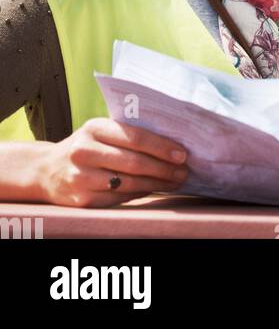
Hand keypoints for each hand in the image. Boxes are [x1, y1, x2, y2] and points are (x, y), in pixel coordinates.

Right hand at [34, 119, 189, 207]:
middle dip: (164, 168)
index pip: (135, 137)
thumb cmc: (85, 146)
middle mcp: (85, 152)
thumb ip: (126, 133)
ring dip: (156, 184)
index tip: (182, 153)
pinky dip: (140, 193)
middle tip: (184, 171)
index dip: (161, 146)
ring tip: (175, 181)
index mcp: (93, 128)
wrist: (45, 170)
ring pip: (129, 183)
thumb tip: (169, 143)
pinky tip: (153, 189)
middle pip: (134, 163)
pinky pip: (119, 198)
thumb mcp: (99, 130)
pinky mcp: (82, 200)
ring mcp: (81, 178)